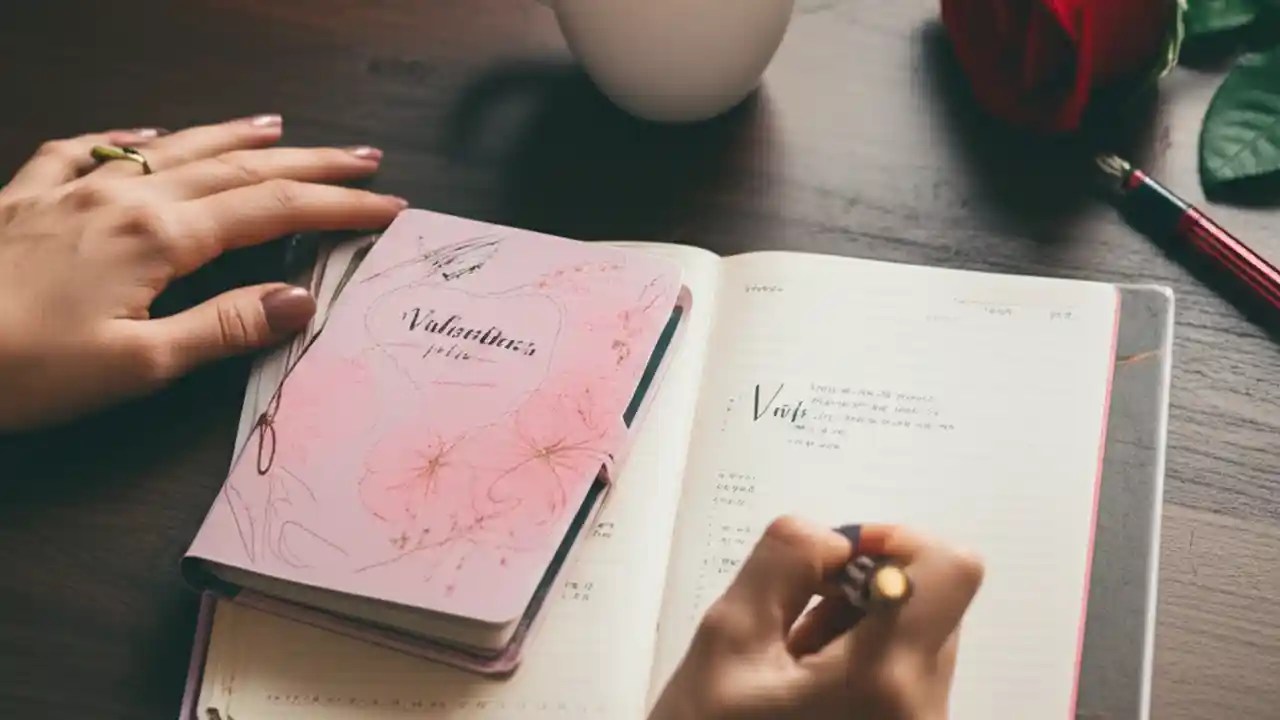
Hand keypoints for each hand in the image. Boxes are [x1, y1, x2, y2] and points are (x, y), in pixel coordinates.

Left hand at [0, 116, 405, 430]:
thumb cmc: (25, 369)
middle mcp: (125, 198)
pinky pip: (87, 150)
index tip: (387, 208)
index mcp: (160, 237)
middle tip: (364, 157)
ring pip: (174, 147)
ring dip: (235, 135)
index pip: (273, 211)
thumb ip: (225, 326)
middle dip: (310, 162)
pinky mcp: (26, 198)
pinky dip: (130, 139)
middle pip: (237, 168)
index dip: (338, 207)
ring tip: (281, 125)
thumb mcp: (139, 365)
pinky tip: (145, 135)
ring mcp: (74, 190)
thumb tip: (303, 298)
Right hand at [649, 517, 983, 719]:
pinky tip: (811, 694)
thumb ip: (784, 561)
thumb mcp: (727, 638)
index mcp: (885, 678)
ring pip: (920, 636)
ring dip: (861, 629)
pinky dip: (865, 663)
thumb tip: (834, 537)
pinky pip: (909, 675)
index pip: (952, 569)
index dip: (895, 542)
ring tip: (796, 669)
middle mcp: (925, 709)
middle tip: (797, 624)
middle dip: (866, 591)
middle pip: (934, 600)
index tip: (838, 560)